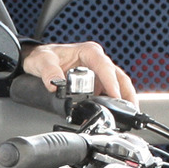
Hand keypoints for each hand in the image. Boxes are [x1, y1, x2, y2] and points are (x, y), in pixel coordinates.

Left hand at [22, 41, 137, 104]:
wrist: (38, 60)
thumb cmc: (43, 56)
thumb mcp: (42, 60)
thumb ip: (48, 71)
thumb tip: (54, 84)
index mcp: (89, 52)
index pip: (105, 66)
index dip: (111, 82)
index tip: (115, 95)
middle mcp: (96, 61)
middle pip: (119, 77)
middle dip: (127, 93)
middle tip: (131, 109)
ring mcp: (97, 73)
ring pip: (118, 86)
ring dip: (124, 100)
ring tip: (127, 115)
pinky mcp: (95, 84)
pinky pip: (108, 94)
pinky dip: (113, 104)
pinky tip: (114, 115)